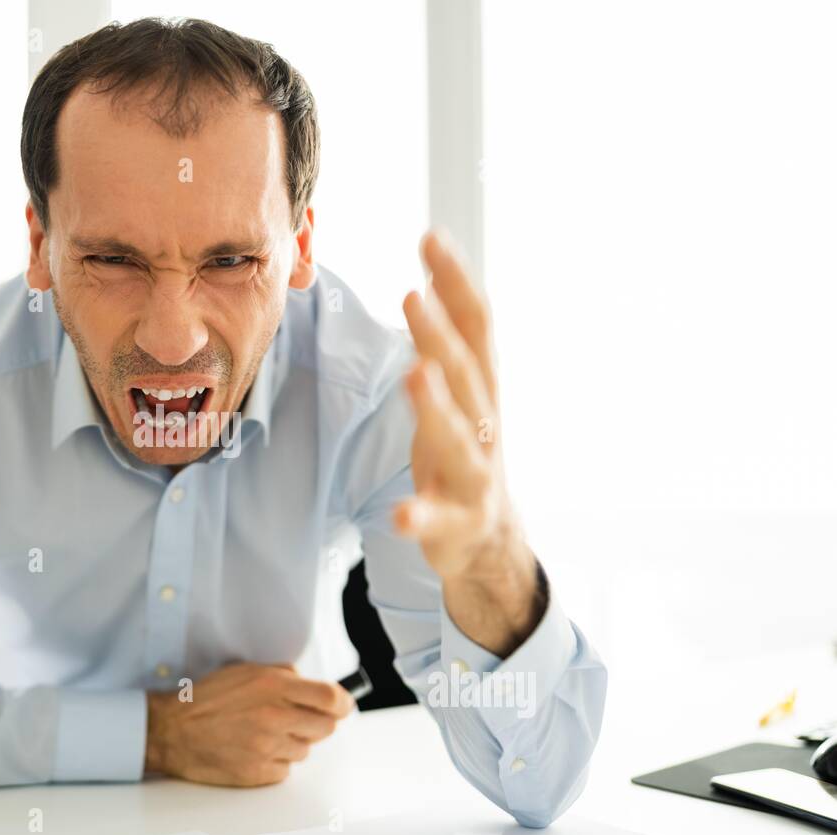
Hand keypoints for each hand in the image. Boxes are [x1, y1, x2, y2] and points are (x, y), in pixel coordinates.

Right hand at [145, 662, 354, 785]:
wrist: (172, 730)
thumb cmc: (206, 699)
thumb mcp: (245, 671)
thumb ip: (282, 675)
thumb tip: (309, 685)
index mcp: (274, 687)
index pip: (331, 698)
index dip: (343, 704)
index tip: (342, 706)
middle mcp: (275, 716)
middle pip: (326, 728)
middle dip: (316, 723)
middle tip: (296, 720)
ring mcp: (268, 747)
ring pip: (306, 750)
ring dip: (292, 743)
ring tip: (264, 734)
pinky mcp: (259, 772)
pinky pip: (286, 770)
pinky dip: (276, 762)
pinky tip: (254, 750)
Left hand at [394, 231, 543, 655]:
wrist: (489, 540)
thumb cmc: (464, 453)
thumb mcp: (459, 394)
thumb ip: (444, 344)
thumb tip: (428, 280)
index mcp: (482, 389)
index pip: (476, 326)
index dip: (457, 282)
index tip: (431, 238)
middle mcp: (486, 425)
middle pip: (466, 374)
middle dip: (442, 335)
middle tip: (413, 295)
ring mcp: (474, 475)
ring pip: (459, 439)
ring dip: (438, 407)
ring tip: (415, 373)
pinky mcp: (454, 520)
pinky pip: (435, 518)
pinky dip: (420, 514)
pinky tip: (401, 513)